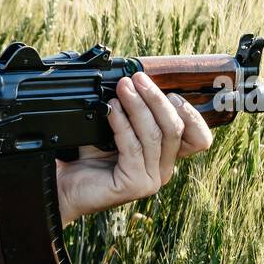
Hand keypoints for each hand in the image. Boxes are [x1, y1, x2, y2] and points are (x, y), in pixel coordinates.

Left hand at [55, 71, 213, 224]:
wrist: (65, 185)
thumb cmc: (89, 157)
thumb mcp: (117, 129)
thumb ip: (133, 112)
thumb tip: (137, 82)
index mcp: (165, 157)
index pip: (198, 138)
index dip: (190, 113)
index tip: (169, 93)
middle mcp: (163, 171)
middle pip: (175, 129)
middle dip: (156, 99)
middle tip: (138, 79)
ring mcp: (150, 180)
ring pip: (154, 135)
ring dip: (138, 106)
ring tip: (123, 88)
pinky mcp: (135, 184)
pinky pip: (133, 146)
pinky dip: (122, 123)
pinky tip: (111, 109)